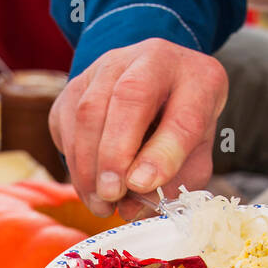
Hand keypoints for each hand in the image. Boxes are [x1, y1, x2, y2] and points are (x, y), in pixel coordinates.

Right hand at [49, 37, 226, 217]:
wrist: (156, 90)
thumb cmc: (178, 128)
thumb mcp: (193, 156)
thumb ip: (172, 182)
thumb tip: (131, 207)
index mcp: (199, 78)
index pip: (185, 114)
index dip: (164, 153)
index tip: (143, 185)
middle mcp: (154, 59)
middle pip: (131, 97)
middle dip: (116, 153)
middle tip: (112, 195)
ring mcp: (110, 65)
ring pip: (89, 109)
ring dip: (89, 164)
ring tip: (100, 203)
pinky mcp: (77, 83)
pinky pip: (68, 121)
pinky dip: (75, 161)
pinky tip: (88, 187)